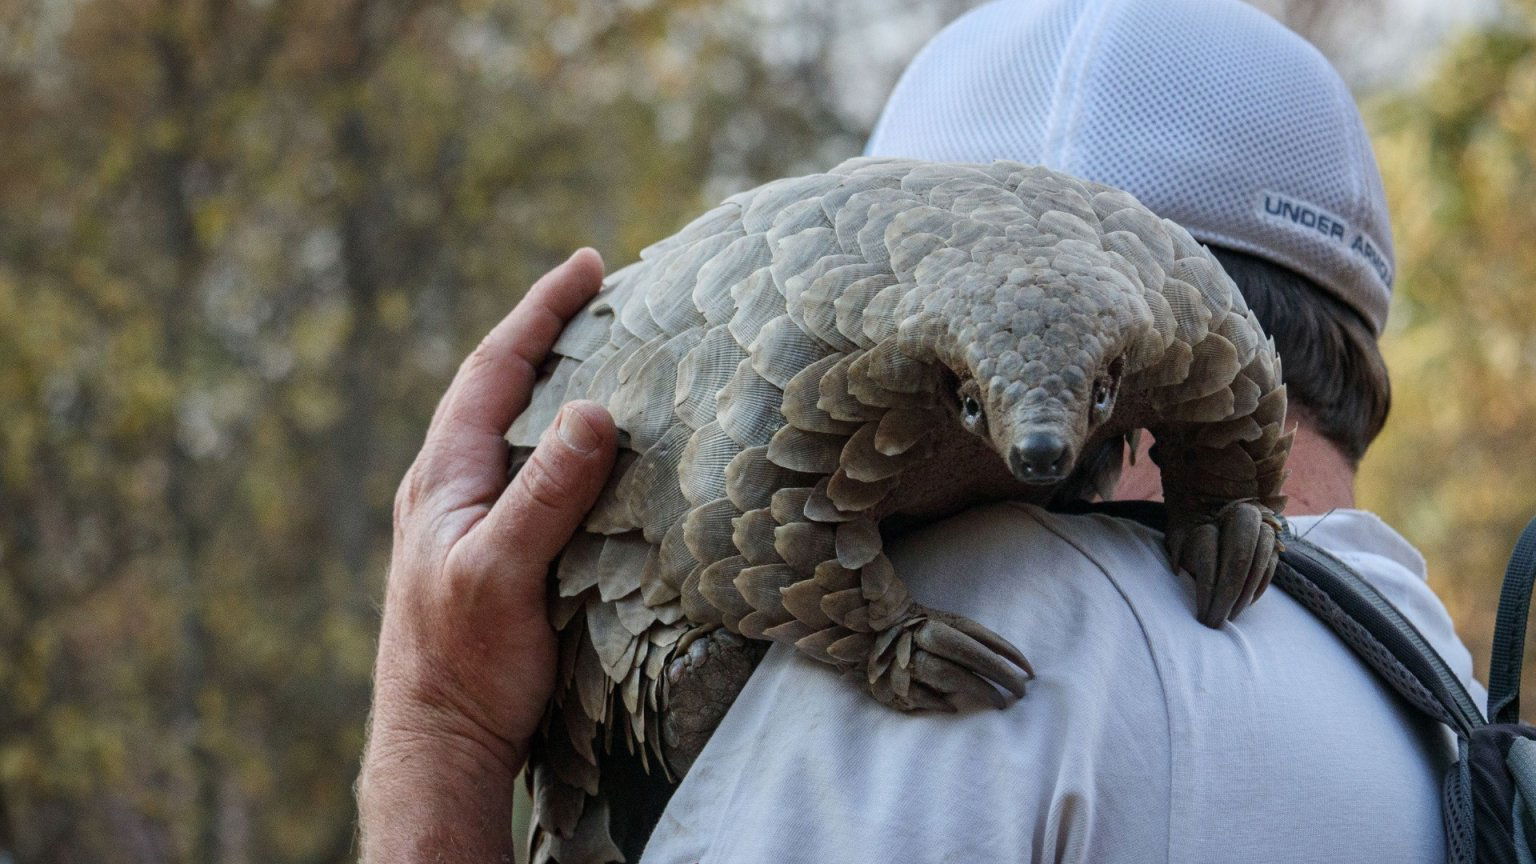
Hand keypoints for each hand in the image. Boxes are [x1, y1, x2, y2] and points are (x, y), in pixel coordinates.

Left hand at [358, 249, 616, 861]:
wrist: (437, 744)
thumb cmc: (465, 663)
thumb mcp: (504, 570)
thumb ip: (545, 493)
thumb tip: (593, 410)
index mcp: (444, 476)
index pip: (494, 369)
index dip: (539, 312)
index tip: (586, 265)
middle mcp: (447, 487)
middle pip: (497, 387)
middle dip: (546, 334)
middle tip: (598, 296)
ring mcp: (463, 520)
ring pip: (509, 430)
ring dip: (551, 385)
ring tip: (601, 356)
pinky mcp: (486, 553)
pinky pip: (524, 471)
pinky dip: (557, 440)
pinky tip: (587, 452)